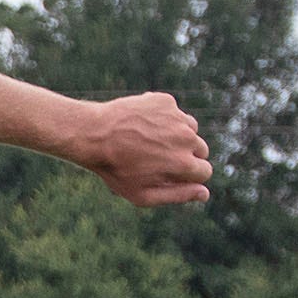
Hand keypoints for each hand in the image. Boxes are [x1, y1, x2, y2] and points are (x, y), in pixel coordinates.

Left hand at [74, 91, 210, 206]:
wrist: (92, 135)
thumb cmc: (115, 169)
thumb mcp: (142, 194)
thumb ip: (177, 195)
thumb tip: (205, 194)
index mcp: (184, 163)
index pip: (204, 172)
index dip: (189, 176)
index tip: (172, 175)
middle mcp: (186, 138)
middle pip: (201, 150)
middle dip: (186, 156)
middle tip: (158, 159)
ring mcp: (177, 117)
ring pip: (190, 130)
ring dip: (177, 137)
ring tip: (150, 143)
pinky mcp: (166, 101)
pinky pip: (173, 113)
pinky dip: (163, 119)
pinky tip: (142, 126)